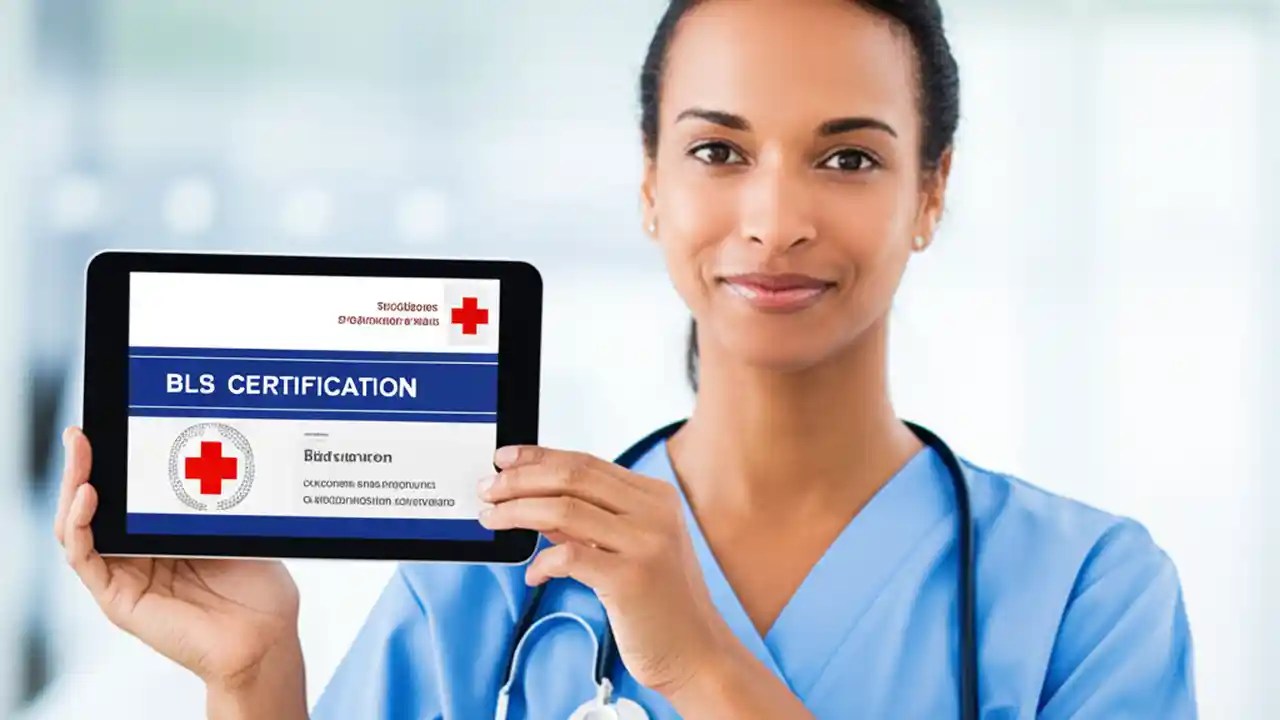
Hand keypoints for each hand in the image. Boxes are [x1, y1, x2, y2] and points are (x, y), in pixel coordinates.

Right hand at [54, 426, 302, 694]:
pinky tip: (89, 496)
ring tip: (80, 454)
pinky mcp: (118, 599)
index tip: (112, 425)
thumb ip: (212, 497)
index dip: (114, 461)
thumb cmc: (259, 588)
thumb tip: (202, 449)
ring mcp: (126, 574)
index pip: (127, 493)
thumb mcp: (236, 527)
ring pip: (79, 527)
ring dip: (73, 487)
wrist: (266, 637)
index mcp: (164, 533)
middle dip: (84, 465)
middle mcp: (139, 552)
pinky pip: (84, 558)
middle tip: (82, 433)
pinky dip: (79, 525)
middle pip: (96, 504)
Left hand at [478, 445, 728, 697]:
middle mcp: (654, 512)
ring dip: (517, 512)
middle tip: (487, 489)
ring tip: (492, 520)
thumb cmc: (659, 603)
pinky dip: (541, 563)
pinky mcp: (631, 580)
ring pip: (563, 509)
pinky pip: (568, 557)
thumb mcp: (627, 549)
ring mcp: (646, 544)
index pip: (585, 462)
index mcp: (656, 496)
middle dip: (520, 479)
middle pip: (572, 476)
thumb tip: (534, 500)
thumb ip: (587, 522)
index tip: (505, 459)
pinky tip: (533, 576)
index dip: (539, 456)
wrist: (696, 652)